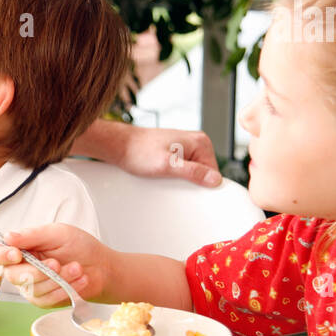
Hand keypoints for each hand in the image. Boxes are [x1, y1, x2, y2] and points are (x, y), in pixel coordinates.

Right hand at [0, 223, 109, 306]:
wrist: (101, 267)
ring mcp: (30, 286)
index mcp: (19, 247)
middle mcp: (20, 267)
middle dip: (36, 271)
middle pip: (11, 275)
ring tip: (77, 269)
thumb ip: (31, 235)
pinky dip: (64, 289)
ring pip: (31, 288)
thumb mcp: (57, 233)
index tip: (16, 254)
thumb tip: (7, 237)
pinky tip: (78, 280)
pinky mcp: (43, 300)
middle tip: (57, 263)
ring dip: (57, 279)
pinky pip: (45, 299)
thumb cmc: (79, 247)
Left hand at [79, 120, 221, 186]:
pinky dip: (176, 177)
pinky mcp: (176, 152)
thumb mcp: (167, 165)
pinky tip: (164, 178)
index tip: (190, 193)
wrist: (119, 145)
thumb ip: (191, 172)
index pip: (214, 173)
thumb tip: (215, 180)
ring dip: (182, 181)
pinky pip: (184, 170)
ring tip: (166, 179)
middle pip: (205, 174)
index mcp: (201, 142)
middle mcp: (196, 142)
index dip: (203, 186)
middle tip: (172, 184)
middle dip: (192, 183)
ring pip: (193, 173)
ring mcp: (187, 147)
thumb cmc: (138, 152)